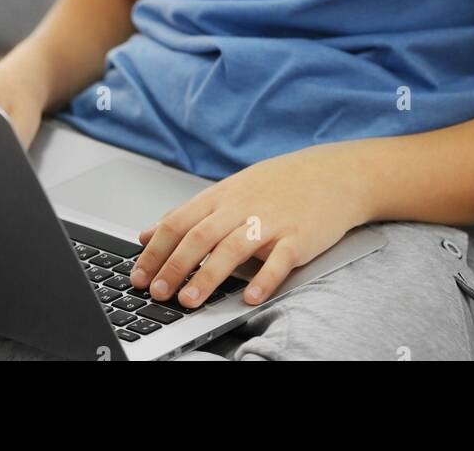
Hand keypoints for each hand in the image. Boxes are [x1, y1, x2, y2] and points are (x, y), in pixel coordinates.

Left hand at [128, 141, 373, 309]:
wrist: (336, 173)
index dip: (156, 250)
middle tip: (157, 293)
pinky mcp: (300, 237)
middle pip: (200, 235)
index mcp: (224, 195)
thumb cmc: (281, 184)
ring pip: (233, 248)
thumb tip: (148, 233)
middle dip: (174, 266)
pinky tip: (250, 297)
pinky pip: (279, 260)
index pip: (180, 221)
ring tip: (189, 301)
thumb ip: (191, 214)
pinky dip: (263, 279)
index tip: (138, 276)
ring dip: (208, 276)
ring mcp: (272, 221)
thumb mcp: (232, 190)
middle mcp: (243, 207)